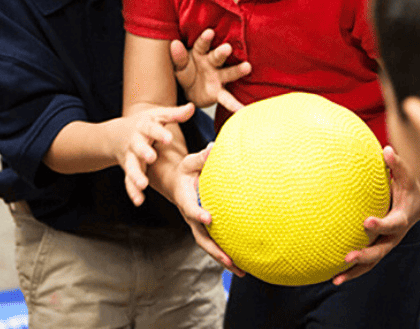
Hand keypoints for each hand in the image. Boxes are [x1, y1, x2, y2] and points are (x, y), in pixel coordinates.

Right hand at [119, 103, 195, 205]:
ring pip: (132, 166)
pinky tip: (139, 201)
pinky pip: (128, 181)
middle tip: (151, 157)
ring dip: (136, 175)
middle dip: (144, 152)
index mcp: (144, 127)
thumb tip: (192, 107)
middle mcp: (135, 142)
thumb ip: (174, 114)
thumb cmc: (144, 124)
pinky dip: (133, 191)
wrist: (116, 134)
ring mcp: (130, 157)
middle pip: (138, 147)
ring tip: (142, 184)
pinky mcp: (128, 169)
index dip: (159, 133)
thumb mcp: (157, 116)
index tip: (168, 138)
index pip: (152, 129)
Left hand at [171, 29, 249, 112]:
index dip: (205, 39)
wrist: (189, 91)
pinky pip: (227, 98)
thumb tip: (175, 43)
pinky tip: (242, 109)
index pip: (202, 45)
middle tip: (227, 48)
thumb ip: (178, 57)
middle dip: (222, 52)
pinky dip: (234, 105)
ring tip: (247, 67)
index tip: (209, 32)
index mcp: (200, 53)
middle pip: (217, 56)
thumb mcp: (179, 65)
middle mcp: (212, 63)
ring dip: (238, 70)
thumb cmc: (186, 71)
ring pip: (228, 73)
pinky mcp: (218, 92)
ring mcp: (218, 77)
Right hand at [175, 145, 244, 275]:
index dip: (198, 214)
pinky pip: (214, 244)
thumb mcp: (189, 161)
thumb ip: (201, 158)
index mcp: (185, 199)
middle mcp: (190, 216)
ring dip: (223, 259)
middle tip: (229, 259)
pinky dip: (226, 256)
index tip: (209, 218)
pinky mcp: (204, 229)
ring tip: (241, 271)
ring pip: (208, 245)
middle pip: (200, 237)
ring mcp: (197, 225)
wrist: (176, 183)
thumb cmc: (185, 171)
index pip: (190, 208)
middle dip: (215, 250)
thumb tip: (213, 148)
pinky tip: (242, 265)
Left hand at [333, 145, 419, 283]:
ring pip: (372, 261)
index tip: (366, 221)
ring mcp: (387, 243)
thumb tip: (387, 149)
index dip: (381, 224)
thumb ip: (397, 165)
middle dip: (365, 255)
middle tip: (347, 257)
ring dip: (355, 271)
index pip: (394, 224)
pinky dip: (351, 271)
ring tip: (335, 279)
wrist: (417, 202)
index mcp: (403, 218)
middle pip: (382, 249)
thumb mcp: (407, 176)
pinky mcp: (378, 246)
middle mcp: (395, 235)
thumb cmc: (409, 186)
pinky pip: (366, 262)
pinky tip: (332, 277)